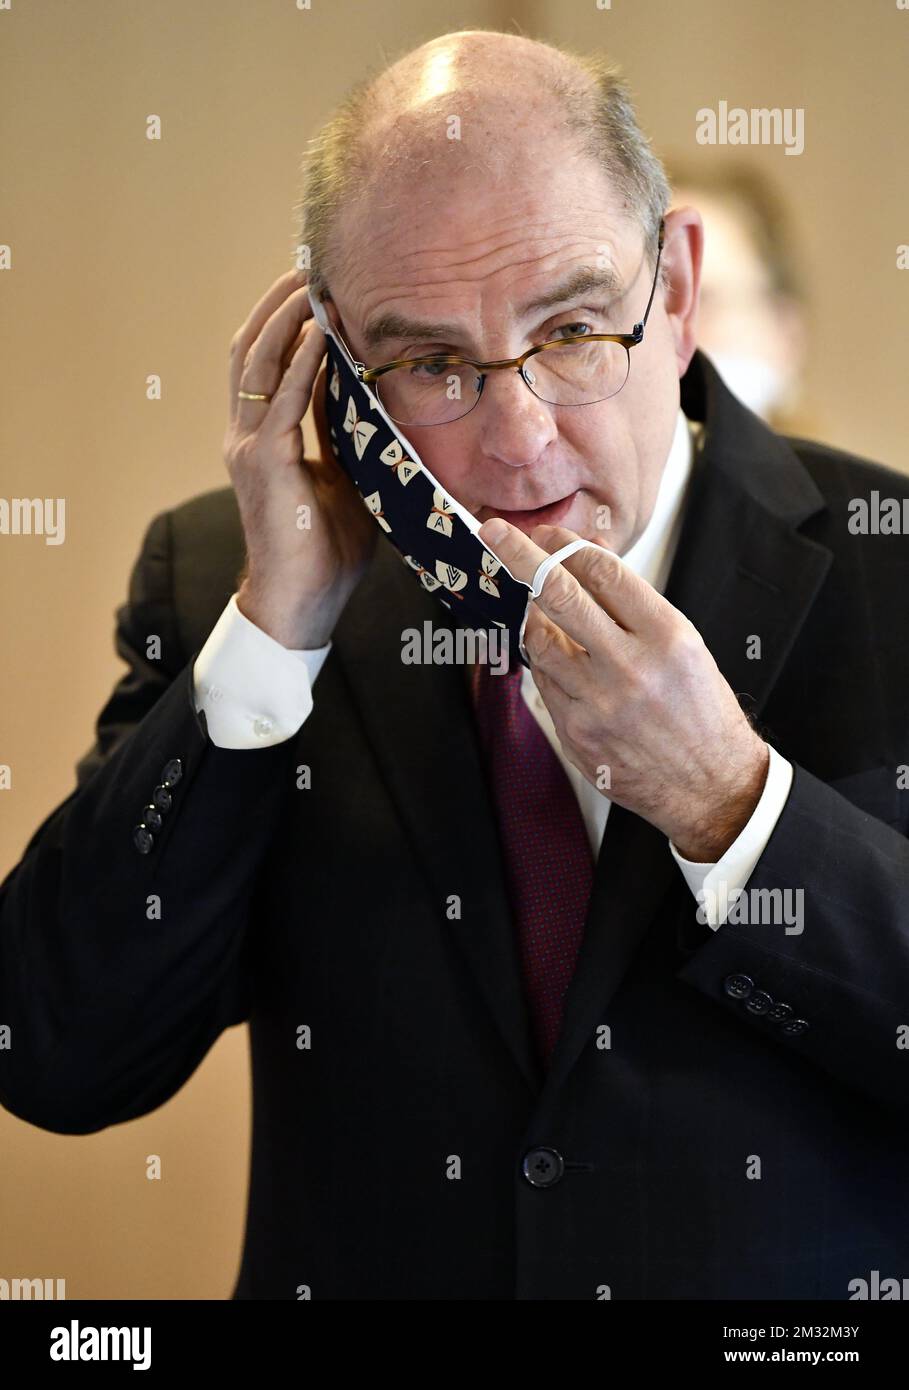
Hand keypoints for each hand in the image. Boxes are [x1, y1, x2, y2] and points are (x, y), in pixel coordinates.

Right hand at [224, 270, 376, 647]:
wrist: (301, 603)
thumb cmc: (326, 550)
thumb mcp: (344, 476)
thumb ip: (343, 433)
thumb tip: (364, 389)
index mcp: (262, 438)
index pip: (265, 362)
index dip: (285, 320)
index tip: (317, 285)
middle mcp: (245, 435)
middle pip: (251, 347)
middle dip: (279, 303)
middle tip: (311, 265)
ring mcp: (248, 447)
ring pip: (257, 362)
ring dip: (285, 319)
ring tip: (314, 283)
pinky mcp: (262, 464)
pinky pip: (282, 400)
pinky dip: (301, 363)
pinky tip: (323, 334)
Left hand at [477, 518, 769, 860]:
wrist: (711, 785)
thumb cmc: (700, 712)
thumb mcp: (685, 647)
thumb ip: (634, 608)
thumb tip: (587, 561)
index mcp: (666, 636)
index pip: (602, 572)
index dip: (565, 545)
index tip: (545, 534)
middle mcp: (631, 666)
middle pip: (559, 595)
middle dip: (520, 556)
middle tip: (495, 534)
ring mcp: (598, 702)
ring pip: (540, 640)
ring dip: (534, 618)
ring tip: (542, 613)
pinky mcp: (576, 733)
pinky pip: (544, 682)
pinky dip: (546, 664)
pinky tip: (560, 661)